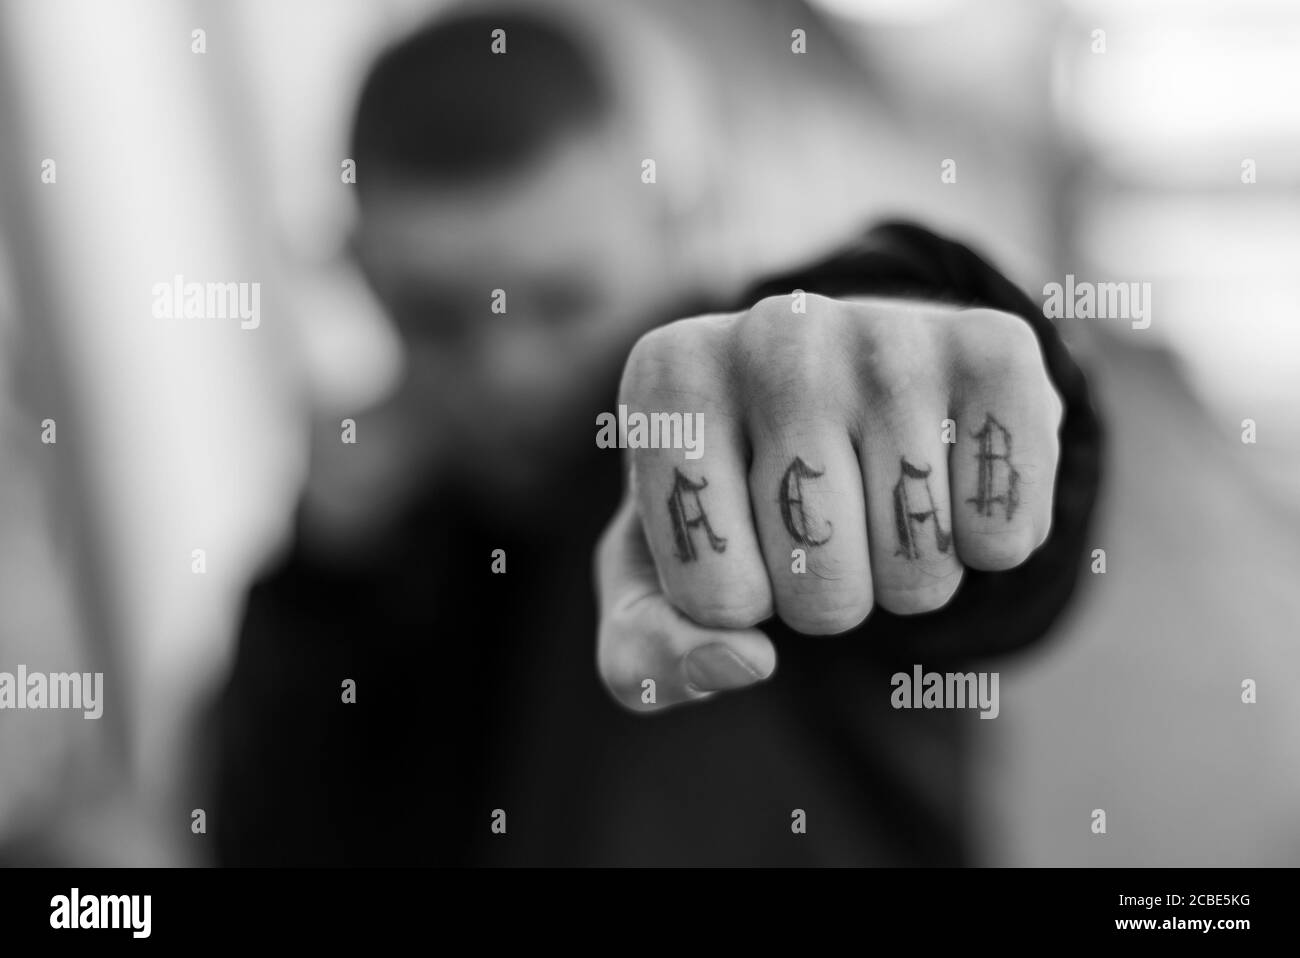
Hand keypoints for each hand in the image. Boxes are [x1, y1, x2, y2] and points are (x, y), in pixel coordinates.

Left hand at [595, 294, 1062, 710]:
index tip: (739, 534)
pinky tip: (952, 482)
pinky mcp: (992, 345)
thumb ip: (651, 651)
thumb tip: (741, 662)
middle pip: (821, 588)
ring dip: (908, 579)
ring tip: (882, 503)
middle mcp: (770, 331)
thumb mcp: (662, 579)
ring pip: (916, 565)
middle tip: (823, 527)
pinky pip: (1005, 530)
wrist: (855, 394)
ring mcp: (885, 329)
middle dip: (828, 601)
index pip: (714, 597)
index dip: (740, 605)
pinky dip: (990, 548)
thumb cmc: (741, 496)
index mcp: (670, 380)